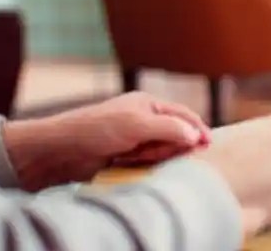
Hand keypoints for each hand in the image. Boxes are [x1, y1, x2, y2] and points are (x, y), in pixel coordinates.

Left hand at [3, 91, 210, 190]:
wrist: (63, 150)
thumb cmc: (97, 129)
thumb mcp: (137, 124)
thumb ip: (168, 128)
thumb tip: (194, 135)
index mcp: (148, 104)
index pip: (182, 114)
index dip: (196, 128)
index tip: (207, 144)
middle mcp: (143, 119)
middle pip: (174, 135)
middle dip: (166, 146)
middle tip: (149, 152)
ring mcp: (134, 139)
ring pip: (161, 151)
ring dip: (151, 157)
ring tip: (130, 157)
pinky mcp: (125, 156)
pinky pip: (146, 164)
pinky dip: (141, 166)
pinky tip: (125, 163)